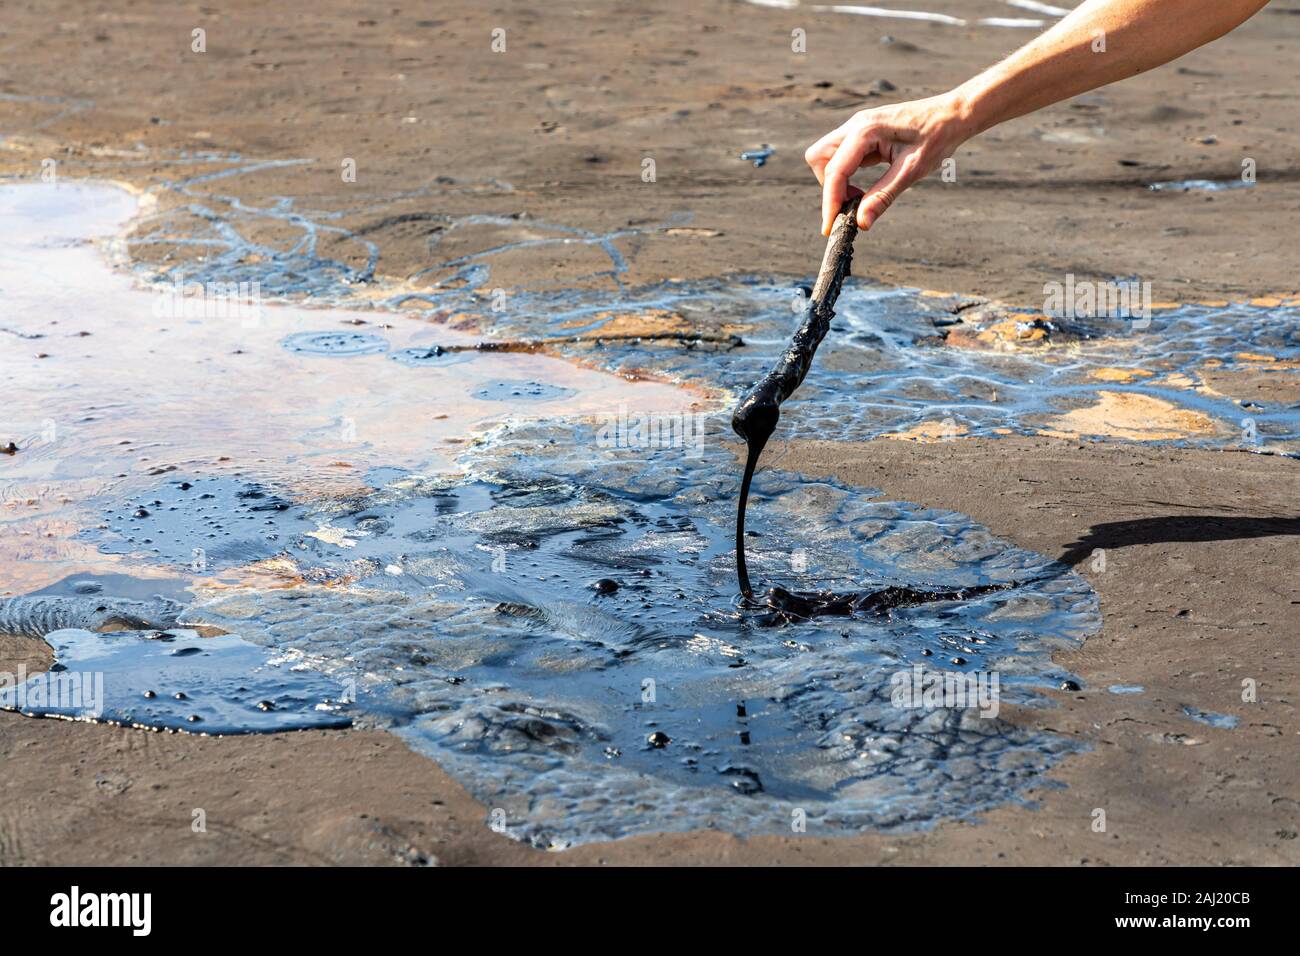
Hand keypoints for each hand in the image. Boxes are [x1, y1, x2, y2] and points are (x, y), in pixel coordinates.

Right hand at [804, 92, 975, 235]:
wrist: (953, 114)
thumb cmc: (937, 138)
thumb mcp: (912, 171)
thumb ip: (883, 196)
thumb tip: (860, 223)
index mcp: (865, 131)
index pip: (834, 171)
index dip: (830, 202)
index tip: (831, 227)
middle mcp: (856, 125)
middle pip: (819, 158)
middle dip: (828, 187)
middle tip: (850, 206)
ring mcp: (857, 127)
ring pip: (826, 156)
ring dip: (835, 181)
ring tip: (860, 198)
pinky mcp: (862, 133)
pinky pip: (841, 156)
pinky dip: (845, 175)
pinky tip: (865, 188)